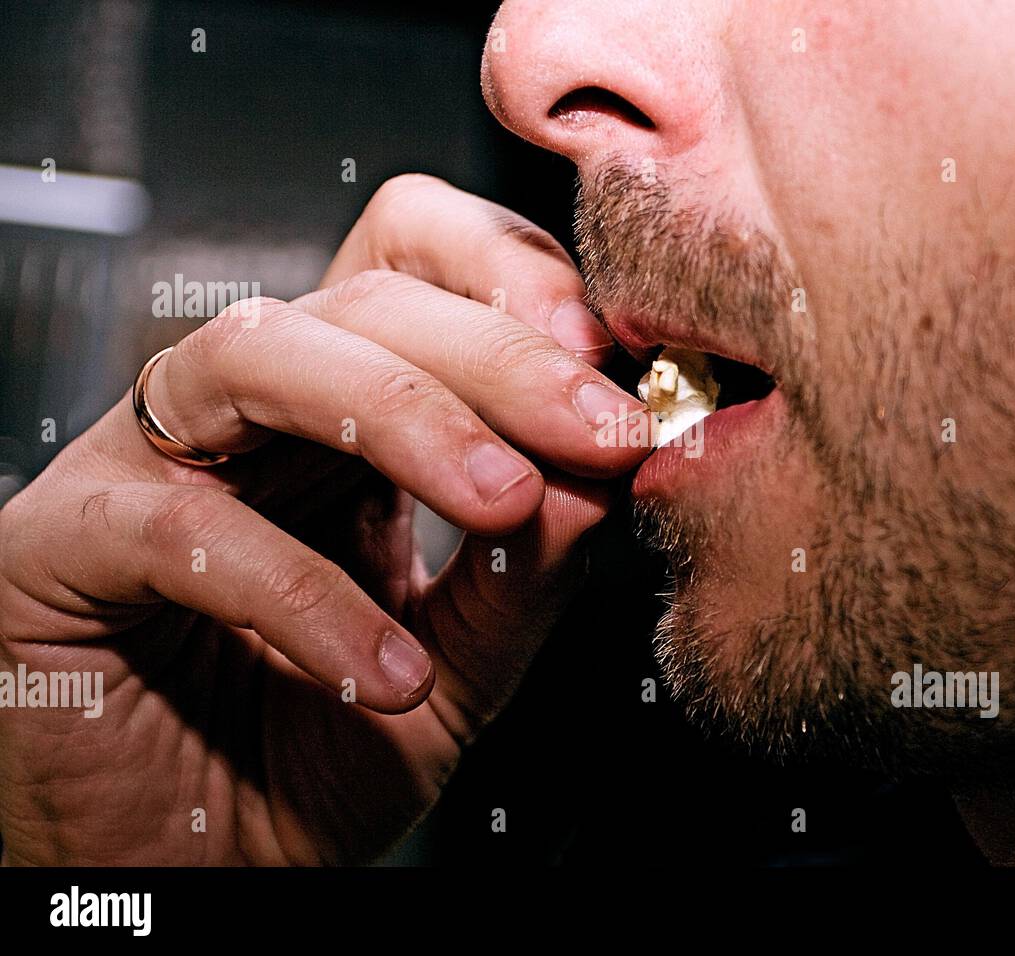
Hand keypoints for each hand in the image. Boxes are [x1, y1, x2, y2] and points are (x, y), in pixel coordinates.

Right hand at [0, 175, 648, 863]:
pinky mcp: (66, 538)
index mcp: (344, 418)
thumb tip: (603, 475)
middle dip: (500, 357)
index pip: (415, 271)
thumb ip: (524, 575)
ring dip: (405, 415)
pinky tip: (387, 675)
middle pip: (365, 302)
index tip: (607, 357)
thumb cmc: (317, 754)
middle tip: (603, 433)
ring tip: (507, 502)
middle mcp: (249, 414)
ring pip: (264, 354)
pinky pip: (185, 527)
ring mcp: (148, 458)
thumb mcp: (460, 666)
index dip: (508, 280)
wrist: (192, 869)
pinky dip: (303, 593)